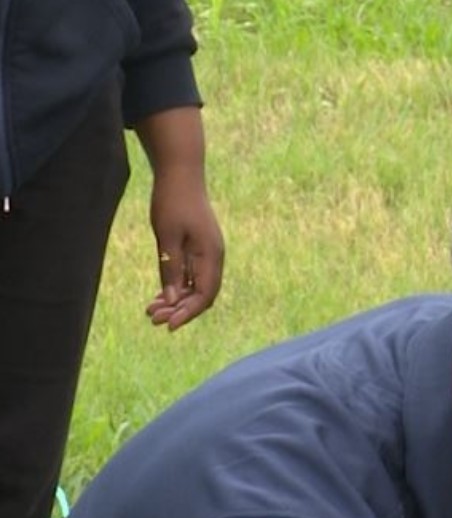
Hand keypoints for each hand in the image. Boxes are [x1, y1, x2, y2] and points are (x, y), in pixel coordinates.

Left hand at [134, 107, 223, 330]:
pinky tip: (160, 295)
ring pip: (196, 287)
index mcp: (211, 255)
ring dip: (176, 301)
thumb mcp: (167, 236)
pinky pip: (192, 275)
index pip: (204, 295)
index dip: (187, 313)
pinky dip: (178, 287)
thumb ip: (171, 269)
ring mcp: (208, 253)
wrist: (181, 173)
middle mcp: (214, 257)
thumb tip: (173, 300)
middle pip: (202, 295)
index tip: (167, 325)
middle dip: (179, 310)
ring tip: (151, 310)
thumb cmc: (172, 201)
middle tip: (152, 319)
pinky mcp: (199, 248)